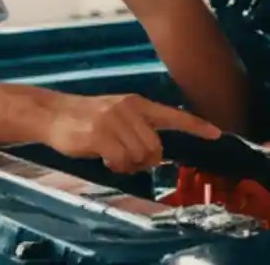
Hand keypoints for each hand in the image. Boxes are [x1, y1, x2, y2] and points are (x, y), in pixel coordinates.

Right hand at [44, 93, 220, 173]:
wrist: (52, 114)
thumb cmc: (85, 119)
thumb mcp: (116, 114)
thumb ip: (138, 127)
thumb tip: (155, 153)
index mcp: (137, 103)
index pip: (173, 115)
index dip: (196, 126)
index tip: (217, 134)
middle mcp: (129, 108)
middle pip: (156, 147)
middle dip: (146, 161)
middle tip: (128, 161)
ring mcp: (114, 120)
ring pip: (140, 156)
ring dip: (129, 165)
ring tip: (114, 159)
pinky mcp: (99, 133)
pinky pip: (121, 160)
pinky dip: (116, 166)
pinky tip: (105, 159)